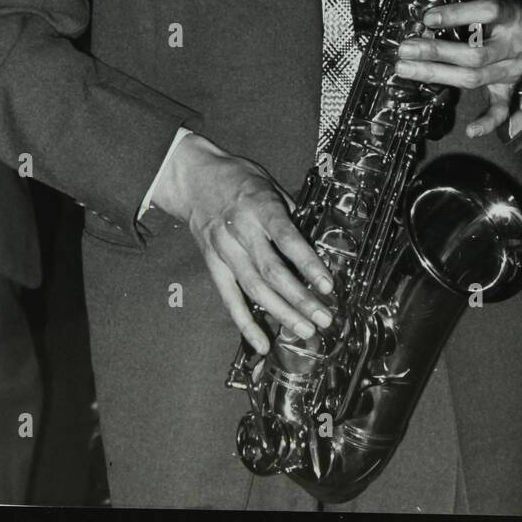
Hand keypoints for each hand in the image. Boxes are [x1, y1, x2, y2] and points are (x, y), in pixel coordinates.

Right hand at [151, 133, 333, 354]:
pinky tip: (262, 343)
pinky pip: (229, 298)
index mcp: (260, 206)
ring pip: (253, 288)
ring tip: (305, 330)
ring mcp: (224, 250)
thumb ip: (291, 213)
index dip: (308, 264)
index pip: (287, 239)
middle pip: (271, 271)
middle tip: (323, 317)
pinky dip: (245, 323)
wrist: (193, 178)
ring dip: (281, 313)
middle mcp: (241, 230)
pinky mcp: (213, 264)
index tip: (327, 285)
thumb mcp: (270, 184)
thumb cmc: (238, 179)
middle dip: (300, 298)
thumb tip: (318, 240)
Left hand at [394, 0, 521, 137]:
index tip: (428, 18)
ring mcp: (512, 69)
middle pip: (474, 54)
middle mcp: (514, 45)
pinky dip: (488, 122)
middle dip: (436, 52)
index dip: (457, 15)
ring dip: (437, 75)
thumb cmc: (512, 11)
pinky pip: (502, 108)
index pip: (487, 13)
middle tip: (406, 49)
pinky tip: (470, 130)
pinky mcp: (510, 87)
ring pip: (475, 78)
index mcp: (513, 16)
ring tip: (407, 68)